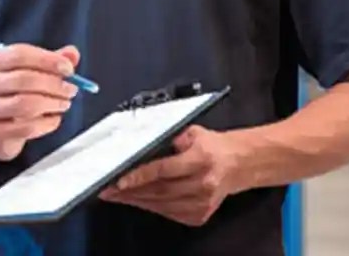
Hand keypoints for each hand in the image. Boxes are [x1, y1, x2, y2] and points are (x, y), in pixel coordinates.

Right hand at [0, 43, 79, 160]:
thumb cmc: (15, 94)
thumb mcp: (33, 72)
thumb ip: (52, 61)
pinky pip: (28, 127)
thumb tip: (72, 53)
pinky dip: (48, 123)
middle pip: (23, 79)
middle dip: (54, 84)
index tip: (69, 69)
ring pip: (26, 104)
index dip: (48, 60)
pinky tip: (54, 118)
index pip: (19, 55)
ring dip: (52, 103)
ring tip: (64, 103)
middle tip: (71, 89)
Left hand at [99, 126, 244, 226]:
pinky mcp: (200, 215)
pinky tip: (138, 200)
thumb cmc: (212, 146)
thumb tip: (141, 144)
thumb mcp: (193, 132)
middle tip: (108, 189)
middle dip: (130, 191)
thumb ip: (170, 137)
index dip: (139, 175)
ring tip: (117, 195)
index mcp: (201, 159)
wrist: (239, 164)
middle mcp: (203, 183)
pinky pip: (169, 213)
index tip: (119, 179)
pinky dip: (151, 207)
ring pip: (161, 205)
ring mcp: (202, 203)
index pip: (164, 169)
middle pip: (159, 191)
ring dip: (137, 200)